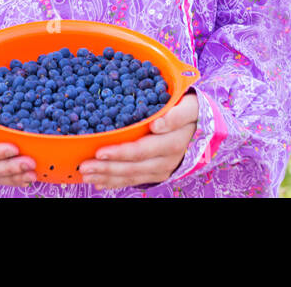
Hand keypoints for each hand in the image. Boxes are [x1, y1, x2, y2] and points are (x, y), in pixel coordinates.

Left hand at [78, 90, 199, 189]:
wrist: (207, 129)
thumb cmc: (194, 113)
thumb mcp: (190, 107)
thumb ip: (176, 115)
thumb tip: (157, 124)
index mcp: (172, 143)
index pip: (141, 150)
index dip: (120, 153)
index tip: (99, 151)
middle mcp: (166, 161)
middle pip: (132, 167)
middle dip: (106, 168)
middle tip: (83, 166)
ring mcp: (162, 170)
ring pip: (131, 177)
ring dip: (107, 177)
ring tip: (85, 175)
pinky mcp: (158, 174)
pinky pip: (135, 180)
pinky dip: (116, 182)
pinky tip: (99, 182)